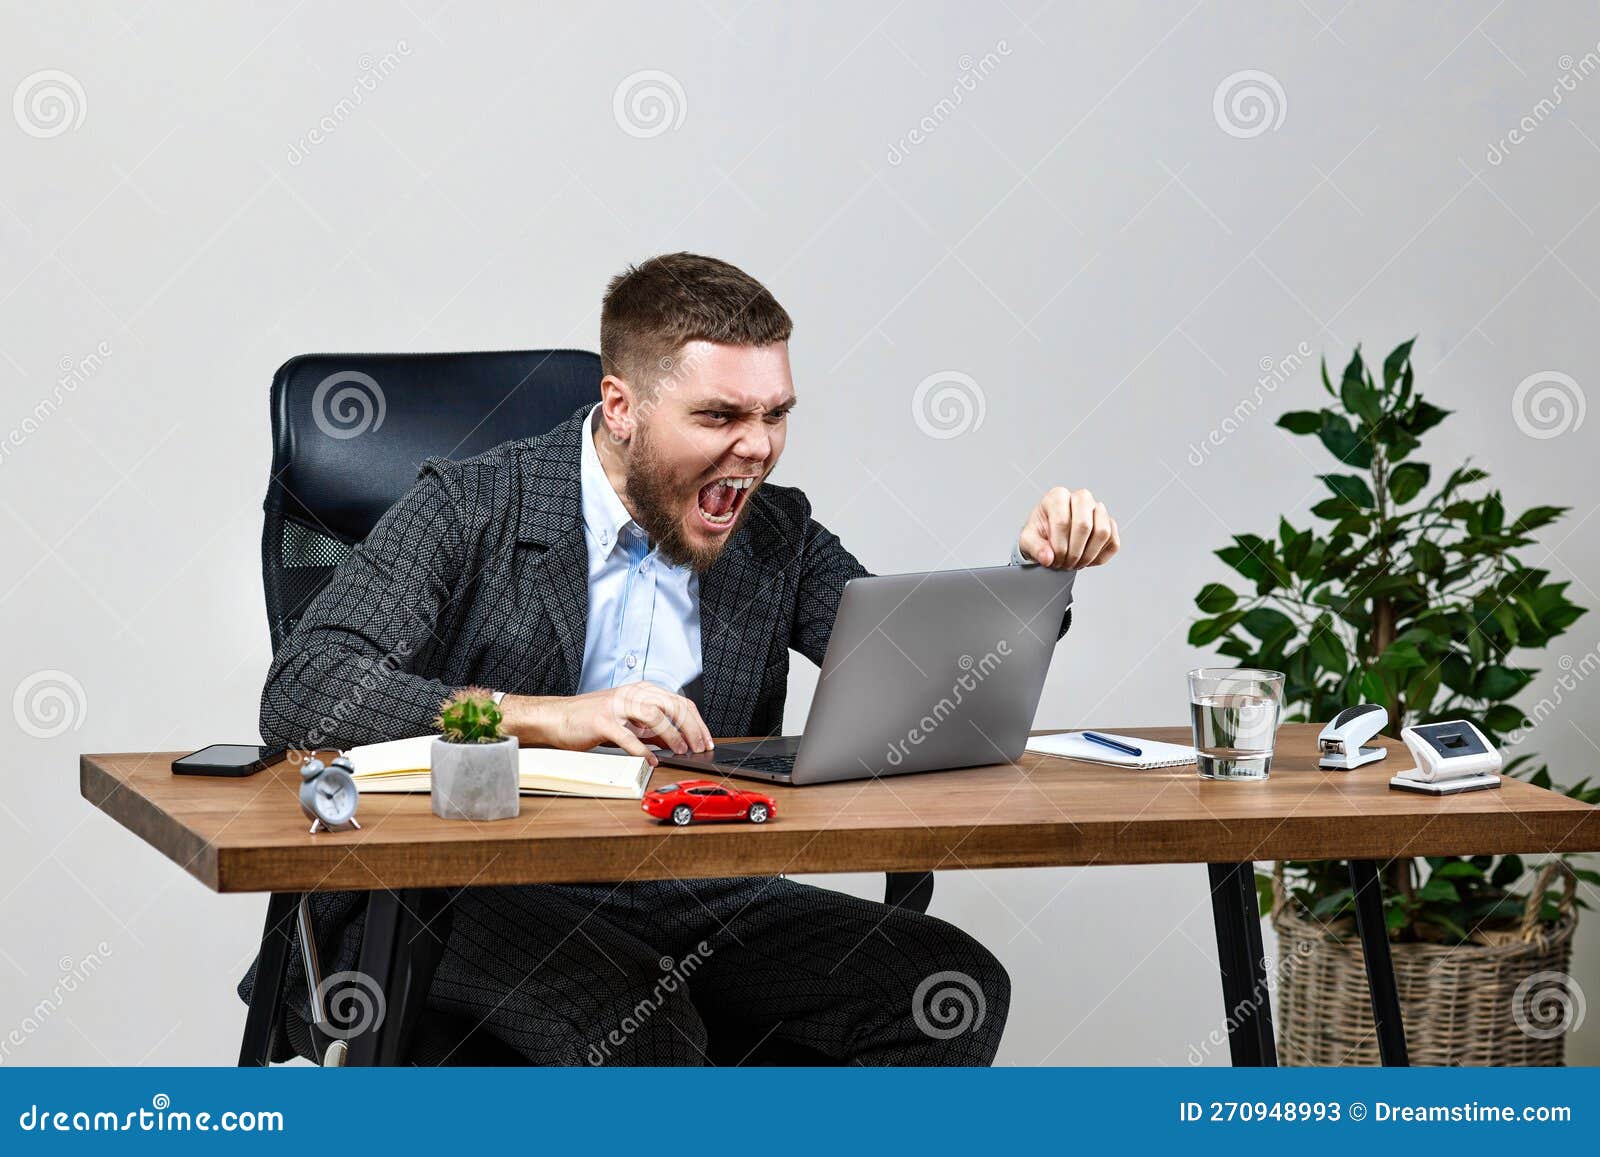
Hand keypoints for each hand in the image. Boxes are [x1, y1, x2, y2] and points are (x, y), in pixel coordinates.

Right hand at [501, 682, 712, 766]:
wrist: (557, 718)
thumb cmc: (590, 719)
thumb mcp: (628, 721)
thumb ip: (652, 729)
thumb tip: (676, 740)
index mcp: (641, 691)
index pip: (679, 701)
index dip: (697, 722)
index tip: (705, 741)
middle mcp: (631, 693)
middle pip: (672, 705)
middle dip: (691, 728)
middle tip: (698, 748)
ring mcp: (617, 705)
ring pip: (655, 715)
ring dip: (672, 735)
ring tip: (680, 751)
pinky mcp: (602, 720)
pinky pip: (628, 736)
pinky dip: (643, 750)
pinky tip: (651, 760)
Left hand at [1017, 487, 1120, 568]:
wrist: (1051, 536)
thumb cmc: (1040, 533)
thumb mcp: (1028, 540)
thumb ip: (1035, 548)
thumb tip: (1048, 558)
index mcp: (1058, 496)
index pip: (1062, 522)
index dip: (1059, 547)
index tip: (1053, 560)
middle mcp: (1081, 497)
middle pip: (1084, 525)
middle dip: (1074, 552)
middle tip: (1066, 564)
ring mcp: (1098, 509)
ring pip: (1103, 533)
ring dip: (1088, 555)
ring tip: (1076, 563)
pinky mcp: (1110, 523)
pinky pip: (1113, 543)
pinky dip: (1100, 557)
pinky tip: (1086, 560)